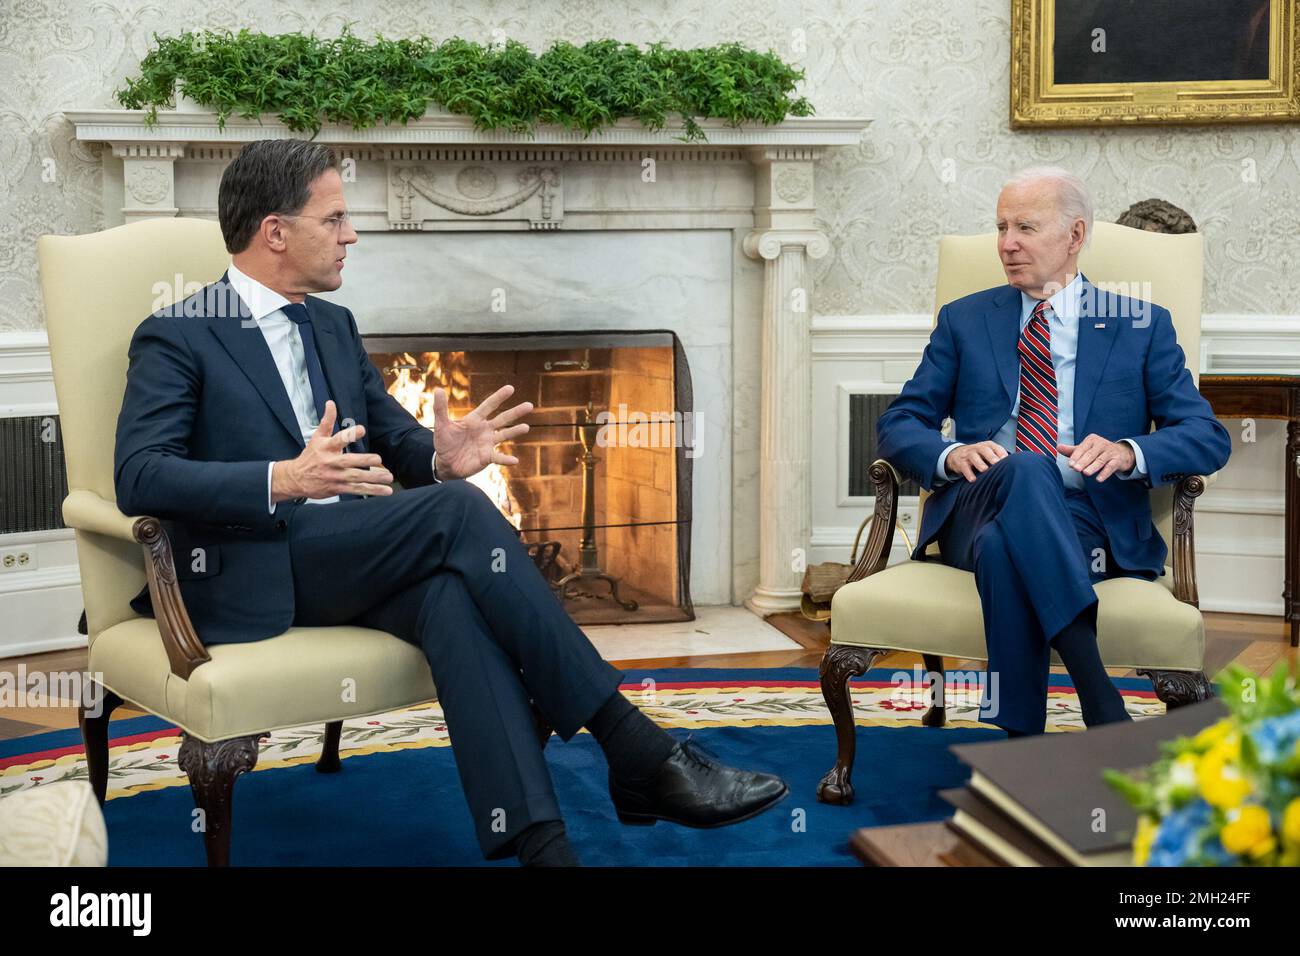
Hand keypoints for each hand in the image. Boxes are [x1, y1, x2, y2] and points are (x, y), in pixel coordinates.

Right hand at [272, 401, 393, 500]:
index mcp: (326, 448)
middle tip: (378, 459)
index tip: (361, 430)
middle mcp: (331, 462)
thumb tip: (331, 403)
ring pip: (356, 477)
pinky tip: (386, 490)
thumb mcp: (317, 437)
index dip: (349, 434)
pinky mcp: (338, 488)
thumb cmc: (310, 456)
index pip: (338, 439)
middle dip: (364, 460)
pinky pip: (357, 489)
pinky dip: (372, 490)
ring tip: (389, 477)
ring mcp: (335, 477)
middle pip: (348, 461)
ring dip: (374, 478)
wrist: (295, 479)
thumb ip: (327, 421)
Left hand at [432, 384, 532, 479]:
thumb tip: (438, 389)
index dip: (499, 397)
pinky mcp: (487, 457)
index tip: (510, 388)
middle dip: (515, 412)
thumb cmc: (445, 442)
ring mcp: (488, 443)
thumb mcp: (441, 425)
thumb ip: (440, 408)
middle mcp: (485, 430)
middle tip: (530, 405)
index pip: (489, 406)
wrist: (445, 463)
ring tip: (526, 427)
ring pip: (504, 435)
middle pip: (503, 418)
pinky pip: (498, 457)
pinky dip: (506, 459)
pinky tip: (515, 460)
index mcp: (475, 420)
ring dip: (515, 432)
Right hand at [945, 441, 1008, 481]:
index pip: (995, 447)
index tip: (1006, 460)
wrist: (956, 454)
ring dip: (979, 463)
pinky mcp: (961, 462)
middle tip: (997, 463)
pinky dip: (968, 473)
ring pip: (973, 457)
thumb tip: (1015, 465)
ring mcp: (968, 454)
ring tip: (984, 470)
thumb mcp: (988, 453)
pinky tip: (973, 479)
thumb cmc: (978, 455)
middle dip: (991, 456)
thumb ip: (999, 457)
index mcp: (987, 445)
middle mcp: (978, 448)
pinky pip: (964, 467)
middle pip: (984, 450)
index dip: (1001, 452)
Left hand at [1057, 435, 1134, 481]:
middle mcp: (1101, 444)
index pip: (1082, 448)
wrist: (1121, 453)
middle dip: (1083, 462)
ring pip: (1100, 460)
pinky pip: (1110, 467)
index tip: (1070, 465)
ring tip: (1085, 473)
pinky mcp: (1117, 460)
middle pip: (1091, 454)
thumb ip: (1072, 450)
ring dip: (1093, 467)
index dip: (1076, 457)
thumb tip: (1058, 447)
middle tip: (1076, 469)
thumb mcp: (1086, 449)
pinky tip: (1099, 479)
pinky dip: (1105, 473)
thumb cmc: (1098, 451)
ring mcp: (1110, 452)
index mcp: (1092, 440)